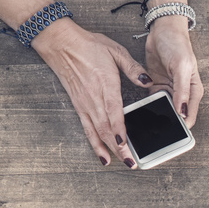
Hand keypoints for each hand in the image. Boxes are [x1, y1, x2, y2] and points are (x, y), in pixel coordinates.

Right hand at [32, 19, 150, 168]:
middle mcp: (93, 98)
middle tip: (132, 162)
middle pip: (106, 128)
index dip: (118, 128)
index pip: (113, 110)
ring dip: (110, 150)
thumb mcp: (115, 51)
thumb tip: (147, 81)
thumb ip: (133, 68)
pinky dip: (95, 145)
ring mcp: (85, 104)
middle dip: (120, 147)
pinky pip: (88, 130)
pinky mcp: (79, 107)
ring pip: (98, 132)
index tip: (124, 142)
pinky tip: (103, 156)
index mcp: (105, 84)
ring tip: (122, 163)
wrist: (61, 44)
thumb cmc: (88, 46)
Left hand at [144, 15, 203, 126]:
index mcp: (193, 92)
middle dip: (166, 128)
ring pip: (162, 112)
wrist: (163, 30)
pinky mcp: (156, 86)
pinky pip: (151, 102)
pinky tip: (140, 113)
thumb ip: (182, 91)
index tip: (170, 139)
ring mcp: (169, 91)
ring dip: (155, 118)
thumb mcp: (182, 68)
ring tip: (145, 127)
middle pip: (175, 118)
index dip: (181, 130)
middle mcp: (182, 95)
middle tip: (153, 137)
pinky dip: (146, 107)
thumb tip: (183, 114)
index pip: (189, 119)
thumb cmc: (178, 45)